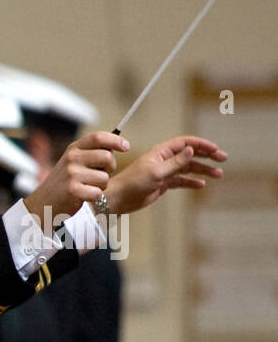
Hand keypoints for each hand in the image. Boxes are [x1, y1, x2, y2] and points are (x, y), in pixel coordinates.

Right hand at [24, 131, 128, 219]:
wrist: (42, 203)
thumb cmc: (63, 183)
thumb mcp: (72, 162)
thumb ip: (90, 153)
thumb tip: (117, 145)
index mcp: (73, 149)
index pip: (99, 137)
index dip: (116, 140)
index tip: (125, 146)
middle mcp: (72, 159)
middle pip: (107, 157)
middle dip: (111, 168)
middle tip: (102, 174)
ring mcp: (72, 174)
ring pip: (105, 178)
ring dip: (101, 186)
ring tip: (88, 187)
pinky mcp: (73, 191)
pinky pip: (98, 193)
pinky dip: (95, 197)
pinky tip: (84, 197)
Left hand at [105, 135, 226, 213]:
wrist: (118, 198)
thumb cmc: (133, 183)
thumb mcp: (156, 172)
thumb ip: (175, 162)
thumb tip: (191, 150)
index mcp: (162, 152)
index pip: (186, 143)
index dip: (202, 145)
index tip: (216, 150)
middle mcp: (164, 160)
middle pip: (190, 154)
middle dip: (207, 156)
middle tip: (222, 159)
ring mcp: (164, 172)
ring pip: (188, 168)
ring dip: (203, 170)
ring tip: (217, 174)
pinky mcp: (162, 184)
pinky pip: (181, 181)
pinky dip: (191, 182)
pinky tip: (201, 184)